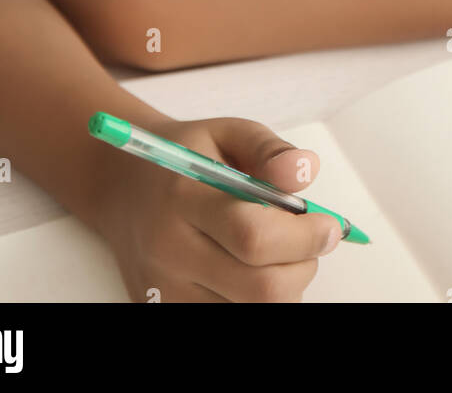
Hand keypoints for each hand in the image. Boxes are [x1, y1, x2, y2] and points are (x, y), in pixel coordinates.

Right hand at [95, 113, 341, 301]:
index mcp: (183, 196)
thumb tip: (306, 172)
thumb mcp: (227, 133)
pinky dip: (256, 299)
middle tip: (312, 240)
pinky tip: (252, 268)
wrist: (122, 186)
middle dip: (303, 265)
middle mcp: (169, 250)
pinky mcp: (162, 310)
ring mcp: (164, 289)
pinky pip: (230, 318)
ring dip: (284, 285)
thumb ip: (270, 150)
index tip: (329, 225)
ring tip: (277, 249)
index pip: (252, 236)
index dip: (303, 237)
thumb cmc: (186, 156)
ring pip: (251, 311)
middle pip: (258, 287)